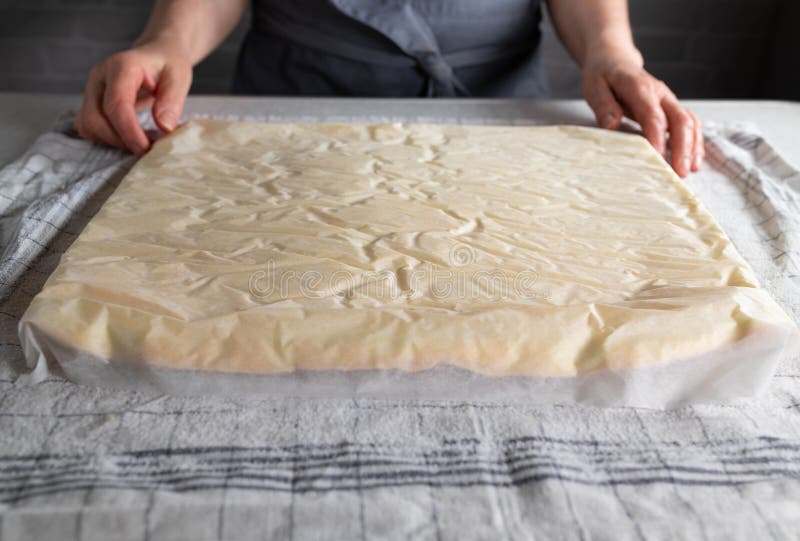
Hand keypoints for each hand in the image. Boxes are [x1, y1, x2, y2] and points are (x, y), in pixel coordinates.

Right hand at [74, 41, 191, 155]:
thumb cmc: (168, 63)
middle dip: (120, 139)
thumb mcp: (180, 77)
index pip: (116, 104)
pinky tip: (128, 136)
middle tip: (146, 148)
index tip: (146, 148)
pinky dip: (106, 138)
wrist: (157, 53)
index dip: (129, 132)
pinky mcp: (91, 100)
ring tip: (140, 141)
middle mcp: (100, 76)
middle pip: (95, 118)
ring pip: (88, 125)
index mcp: (122, 66)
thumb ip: (172, 101)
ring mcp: (92, 88)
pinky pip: (88, 126)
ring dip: (112, 141)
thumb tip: (164, 127)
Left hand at [581, 48, 703, 177]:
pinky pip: (689, 124)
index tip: (658, 159)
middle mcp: (660, 93)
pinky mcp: (671, 107)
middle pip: (680, 120)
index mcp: (639, 87)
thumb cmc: (603, 75)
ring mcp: (668, 100)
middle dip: (682, 148)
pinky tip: (693, 161)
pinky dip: (694, 142)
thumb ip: (603, 105)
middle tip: (680, 173)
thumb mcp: (594, 87)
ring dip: (692, 147)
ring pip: (689, 122)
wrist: (614, 59)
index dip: (657, 137)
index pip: (653, 115)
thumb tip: (611, 124)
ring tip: (689, 171)